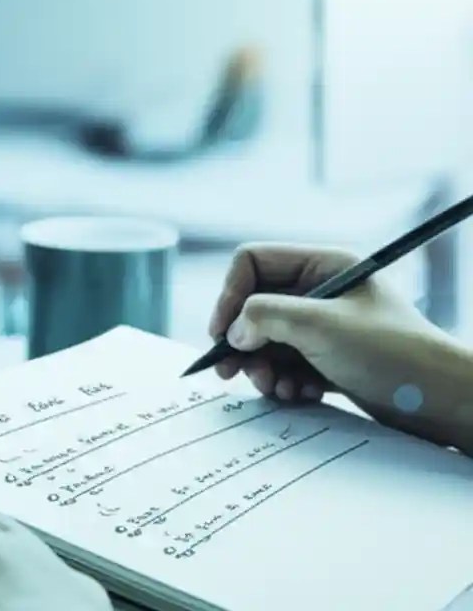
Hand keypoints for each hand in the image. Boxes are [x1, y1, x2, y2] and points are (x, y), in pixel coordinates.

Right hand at [208, 243, 472, 447]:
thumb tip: (233, 331)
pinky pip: (285, 364)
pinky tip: (298, 395)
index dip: (230, 295)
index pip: (253, 263)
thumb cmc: (392, 353)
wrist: (441, 400)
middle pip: (254, 305)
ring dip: (262, 367)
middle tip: (231, 372)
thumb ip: (267, 317)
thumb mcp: (321, 326)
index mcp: (323, 265)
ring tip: (274, 388)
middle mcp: (320, 290)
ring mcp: (324, 326)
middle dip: (243, 341)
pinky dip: (283, 381)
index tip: (222, 333)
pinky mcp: (328, 358)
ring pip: (266, 339)